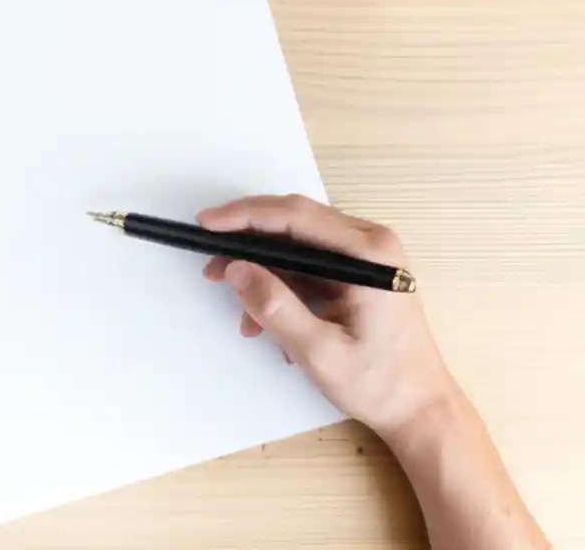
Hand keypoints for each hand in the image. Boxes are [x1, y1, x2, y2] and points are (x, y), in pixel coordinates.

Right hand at [198, 195, 456, 439]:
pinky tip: (268, 323)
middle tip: (210, 266)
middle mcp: (371, 245)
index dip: (245, 216)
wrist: (421, 409)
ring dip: (263, 273)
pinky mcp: (359, 275)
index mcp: (368, 255)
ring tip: (242, 313)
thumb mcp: (318, 351)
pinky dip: (283, 288)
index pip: (295, 217)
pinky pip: (309, 268)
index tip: (205, 225)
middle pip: (295, 224)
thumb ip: (275, 307)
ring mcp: (367, 259)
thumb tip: (234, 269)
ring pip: (298, 247)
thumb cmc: (380, 384)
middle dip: (247, 244)